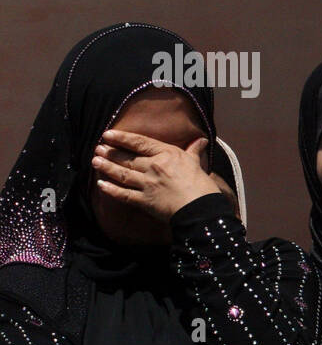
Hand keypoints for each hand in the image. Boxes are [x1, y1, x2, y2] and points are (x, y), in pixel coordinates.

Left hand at [92, 130, 219, 220]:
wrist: (201, 209)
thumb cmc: (202, 186)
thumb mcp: (196, 164)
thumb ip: (194, 151)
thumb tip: (202, 140)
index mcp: (166, 155)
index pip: (140, 143)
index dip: (122, 138)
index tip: (108, 134)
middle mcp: (153, 167)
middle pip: (127, 158)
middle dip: (110, 153)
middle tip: (98, 148)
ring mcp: (147, 184)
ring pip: (122, 174)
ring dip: (107, 167)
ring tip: (95, 161)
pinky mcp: (144, 201)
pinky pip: (123, 194)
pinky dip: (111, 190)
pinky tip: (101, 185)